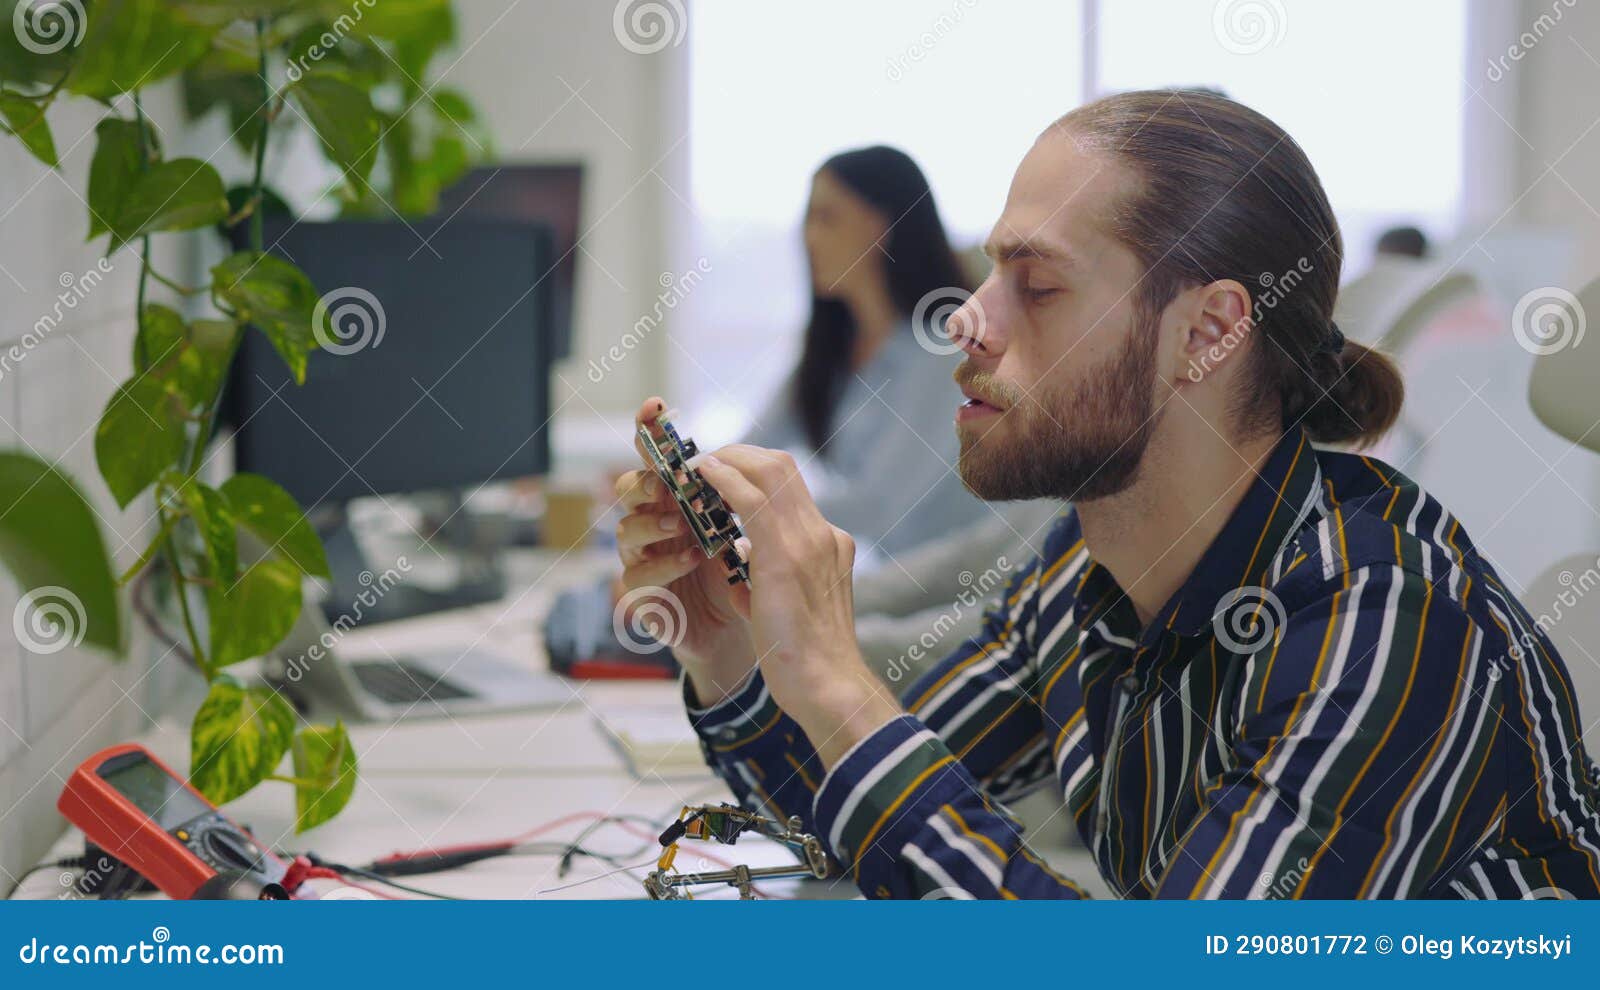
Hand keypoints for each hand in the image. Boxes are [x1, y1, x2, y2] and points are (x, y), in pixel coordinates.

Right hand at [614, 397, 754, 703]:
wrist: (752, 641)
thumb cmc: (753, 583)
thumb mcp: (761, 535)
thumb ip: (753, 500)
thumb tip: (762, 460)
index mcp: (684, 503)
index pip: (663, 462)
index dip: (653, 433)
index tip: (654, 405)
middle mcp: (660, 527)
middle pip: (632, 489)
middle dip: (644, 479)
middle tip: (664, 481)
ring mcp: (647, 563)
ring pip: (625, 531)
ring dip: (653, 524)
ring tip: (683, 526)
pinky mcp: (646, 600)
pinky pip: (636, 578)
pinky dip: (662, 566)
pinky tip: (689, 560)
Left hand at [693, 445, 901, 766]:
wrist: (826, 685)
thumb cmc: (804, 658)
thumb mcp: (786, 608)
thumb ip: (766, 584)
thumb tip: (737, 579)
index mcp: (829, 545)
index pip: (792, 488)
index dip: (756, 471)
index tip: (724, 474)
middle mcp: (823, 535)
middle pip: (783, 466)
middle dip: (740, 454)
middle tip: (706, 460)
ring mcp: (808, 542)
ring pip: (768, 471)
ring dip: (728, 460)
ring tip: (698, 464)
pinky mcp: (784, 556)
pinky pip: (750, 500)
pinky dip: (724, 480)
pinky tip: (701, 475)